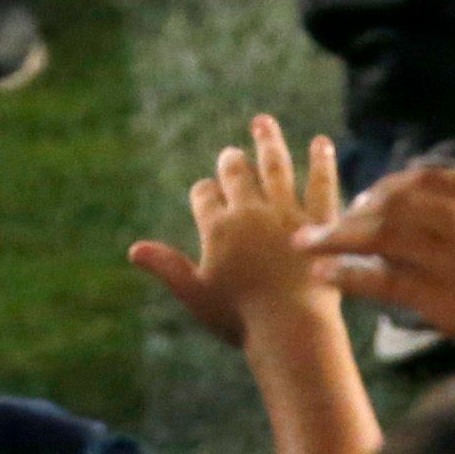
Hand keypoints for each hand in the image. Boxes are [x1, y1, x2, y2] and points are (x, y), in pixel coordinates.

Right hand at [130, 118, 342, 355]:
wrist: (292, 331)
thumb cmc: (241, 319)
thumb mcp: (196, 294)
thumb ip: (167, 267)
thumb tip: (132, 249)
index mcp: (217, 227)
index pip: (204, 194)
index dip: (204, 191)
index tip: (206, 192)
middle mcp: (250, 212)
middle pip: (236, 172)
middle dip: (231, 160)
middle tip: (231, 152)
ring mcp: (286, 214)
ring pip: (275, 167)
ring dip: (268, 142)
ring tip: (263, 122)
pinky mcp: (320, 223)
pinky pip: (321, 185)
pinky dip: (321, 162)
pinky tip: (322, 143)